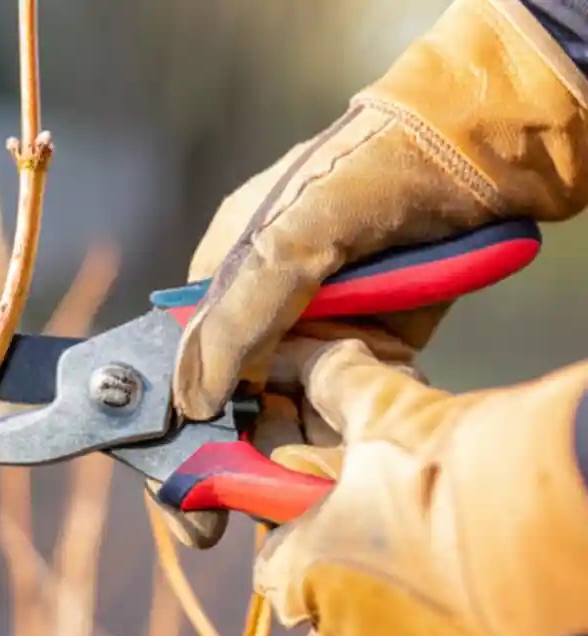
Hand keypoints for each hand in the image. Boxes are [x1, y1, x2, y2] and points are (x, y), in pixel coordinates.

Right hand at [172, 0, 587, 421]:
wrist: (474, 149)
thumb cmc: (360, 178)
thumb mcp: (279, 249)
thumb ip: (233, 325)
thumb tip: (194, 402)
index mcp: (233, 261)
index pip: (201, 340)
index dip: (202, 387)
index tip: (209, 434)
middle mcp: (277, 293)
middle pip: (253, 374)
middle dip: (260, 412)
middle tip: (263, 452)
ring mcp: (333, 313)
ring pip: (306, 388)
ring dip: (312, 417)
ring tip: (315, 440)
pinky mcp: (386, 333)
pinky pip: (361, 386)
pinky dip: (361, 406)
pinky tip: (357, 422)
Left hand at [256, 338, 587, 635]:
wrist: (572, 535)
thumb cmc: (471, 474)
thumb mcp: (396, 417)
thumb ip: (341, 389)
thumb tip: (310, 354)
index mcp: (308, 574)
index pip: (274, 564)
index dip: (302, 530)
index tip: (334, 506)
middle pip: (336, 604)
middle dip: (363, 567)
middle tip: (414, 524)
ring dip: (416, 605)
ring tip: (466, 559)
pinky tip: (498, 603)